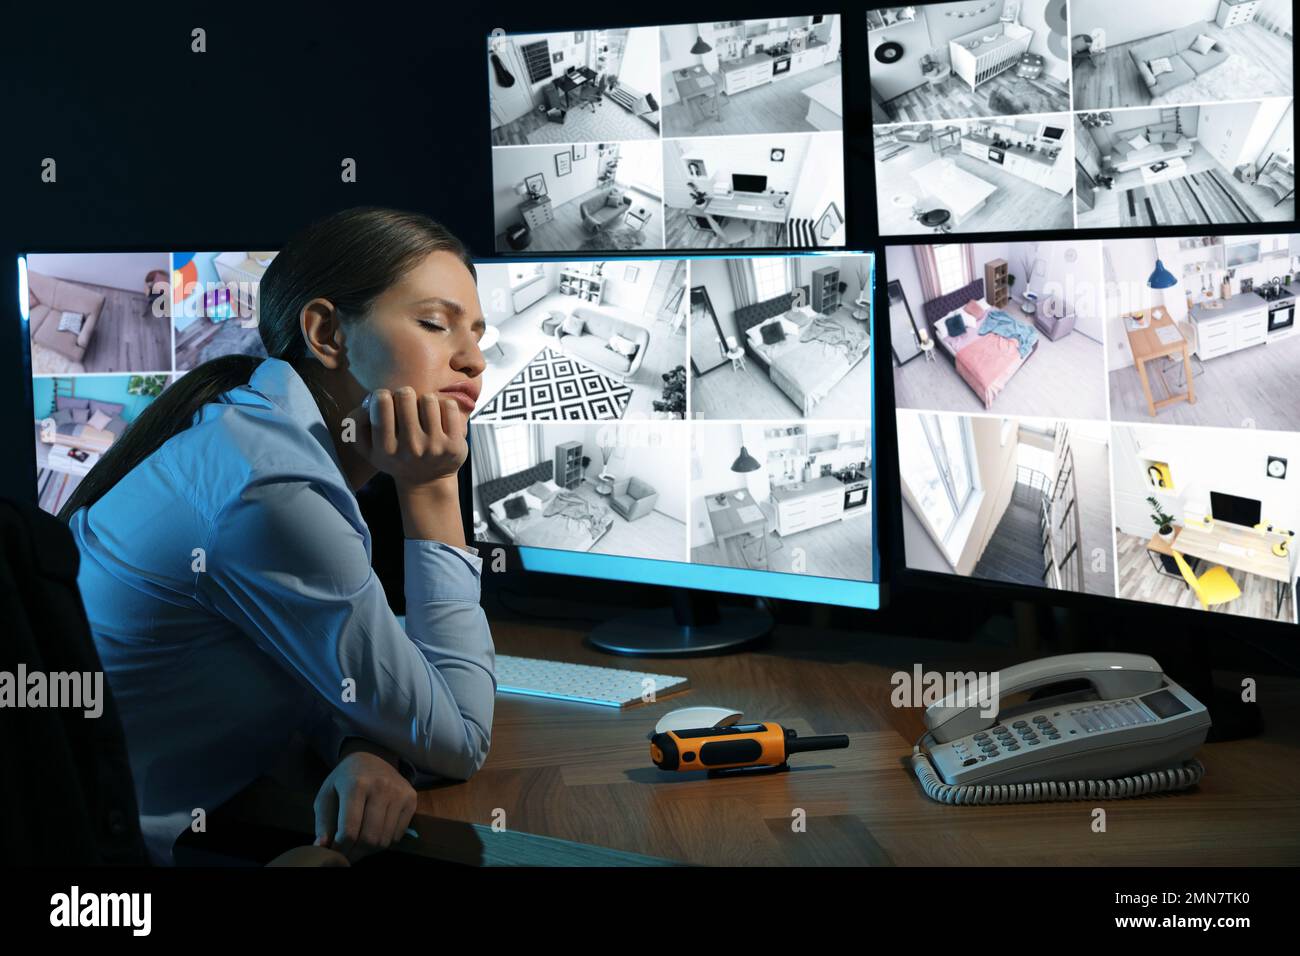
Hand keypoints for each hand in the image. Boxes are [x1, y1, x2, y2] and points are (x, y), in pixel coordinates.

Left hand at [312, 750, 416, 861]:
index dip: (340, 849)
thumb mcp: (326, 796)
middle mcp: (381, 787)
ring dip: (370, 850)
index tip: (335, 854)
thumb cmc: (344, 780)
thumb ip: (323, 823)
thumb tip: (322, 848)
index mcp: (355, 785)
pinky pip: (398, 835)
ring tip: (360, 845)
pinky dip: (385, 841)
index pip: (349, 830)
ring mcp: (399, 793)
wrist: (371, 758)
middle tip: (348, 855)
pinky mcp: (411, 799)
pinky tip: (375, 834)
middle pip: (370, 838)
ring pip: (385, 839)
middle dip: (356, 853)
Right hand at [344, 387, 467, 490]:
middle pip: (405, 395)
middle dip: (405, 395)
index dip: (383, 395)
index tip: (387, 403)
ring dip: (425, 401)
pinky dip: (444, 406)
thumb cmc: (396, 458)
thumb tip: (366, 401)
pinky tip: (439, 418)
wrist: (427, 482)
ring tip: (423, 413)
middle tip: (407, 406)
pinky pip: (449, 406)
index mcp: (385, 449)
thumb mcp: (368, 449)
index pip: (381, 402)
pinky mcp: (454, 445)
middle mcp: (410, 449)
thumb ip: (356, 424)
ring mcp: (434, 447)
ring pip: (428, 399)